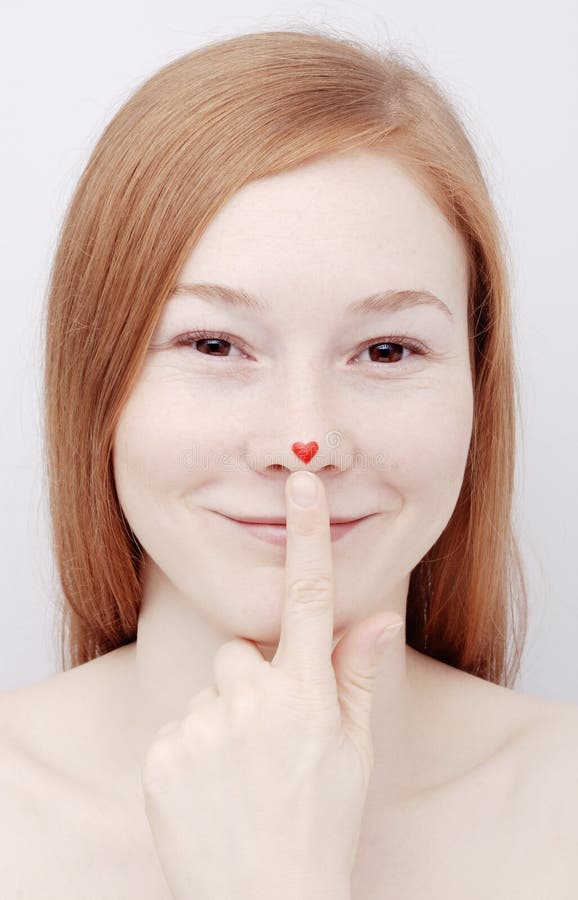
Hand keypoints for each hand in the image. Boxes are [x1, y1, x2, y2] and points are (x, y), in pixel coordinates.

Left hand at [140, 471, 403, 899]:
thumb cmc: (320, 828)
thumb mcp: (354, 753)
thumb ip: (357, 676)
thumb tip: (376, 617)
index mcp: (304, 696)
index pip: (308, 598)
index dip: (307, 536)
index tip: (301, 486)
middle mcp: (249, 701)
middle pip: (241, 651)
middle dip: (256, 678)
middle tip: (272, 735)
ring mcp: (200, 727)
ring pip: (211, 690)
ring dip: (224, 715)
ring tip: (242, 770)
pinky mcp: (161, 754)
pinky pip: (181, 725)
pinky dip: (195, 748)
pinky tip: (214, 788)